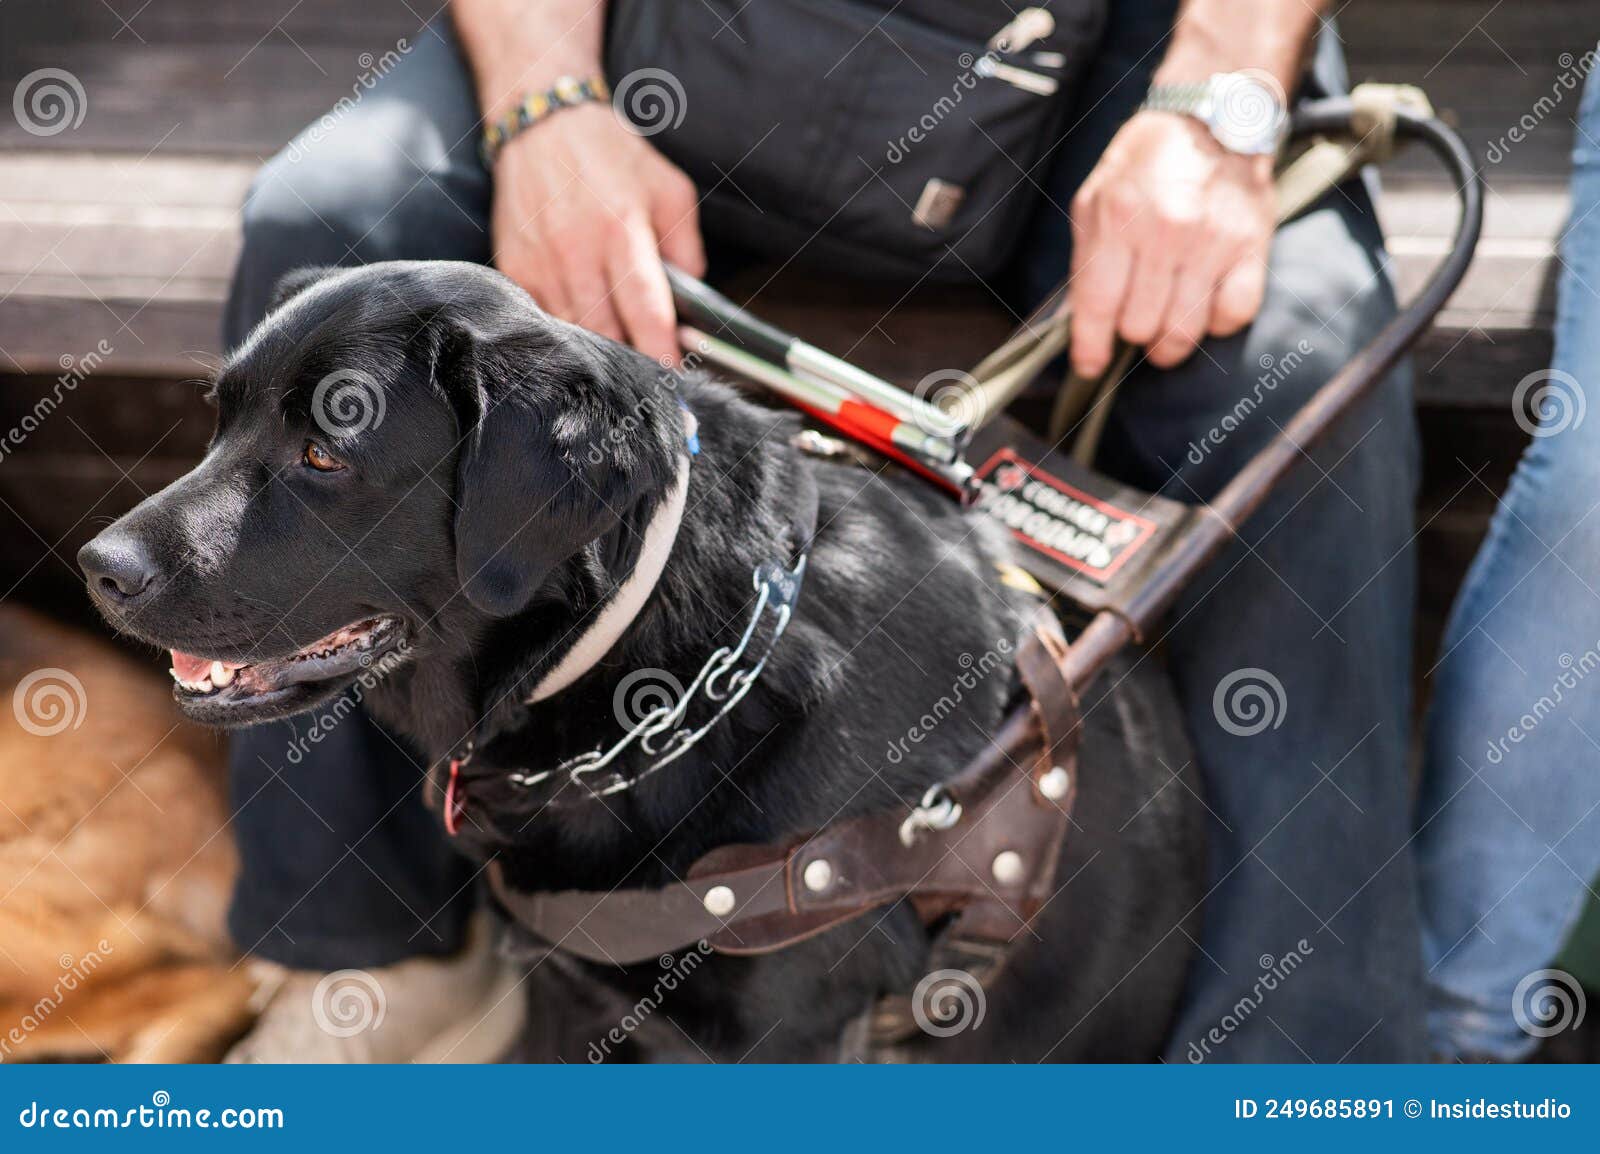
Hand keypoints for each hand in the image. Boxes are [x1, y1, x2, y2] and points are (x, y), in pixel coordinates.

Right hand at [490, 104, 705, 362]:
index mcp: (622, 230)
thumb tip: (694, 303)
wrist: (542, 125)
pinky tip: (583, 340)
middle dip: (630, 360)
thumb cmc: (611, 157)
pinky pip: (543, 319)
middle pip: (605, 332)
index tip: (673, 375)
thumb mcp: (669, 190)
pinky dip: (565, 336)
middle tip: (653, 378)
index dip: (659, 349)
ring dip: (598, 355)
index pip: (644, 307)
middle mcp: (577, 250)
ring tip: (621, 366)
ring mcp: (541, 263)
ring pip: (572, 333)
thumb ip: (687, 248)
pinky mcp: (514, 269)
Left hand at [1066, 110, 1274, 375]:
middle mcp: (1165, 233)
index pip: (1098, 306)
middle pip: (1140, 327)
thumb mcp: (1095, 198)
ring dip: (1170, 339)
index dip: (1090, 347)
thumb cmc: (1146, 163)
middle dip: (1131, 332)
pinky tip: (1203, 305)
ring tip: (1165, 321)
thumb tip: (1081, 322)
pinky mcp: (1251, 248)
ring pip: (1183, 332)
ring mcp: (1212, 242)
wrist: (1211, 116)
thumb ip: (1086, 258)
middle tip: (1135, 317)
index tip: (1090, 365)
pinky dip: (1215, 322)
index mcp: (1117, 220)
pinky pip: (1232, 316)